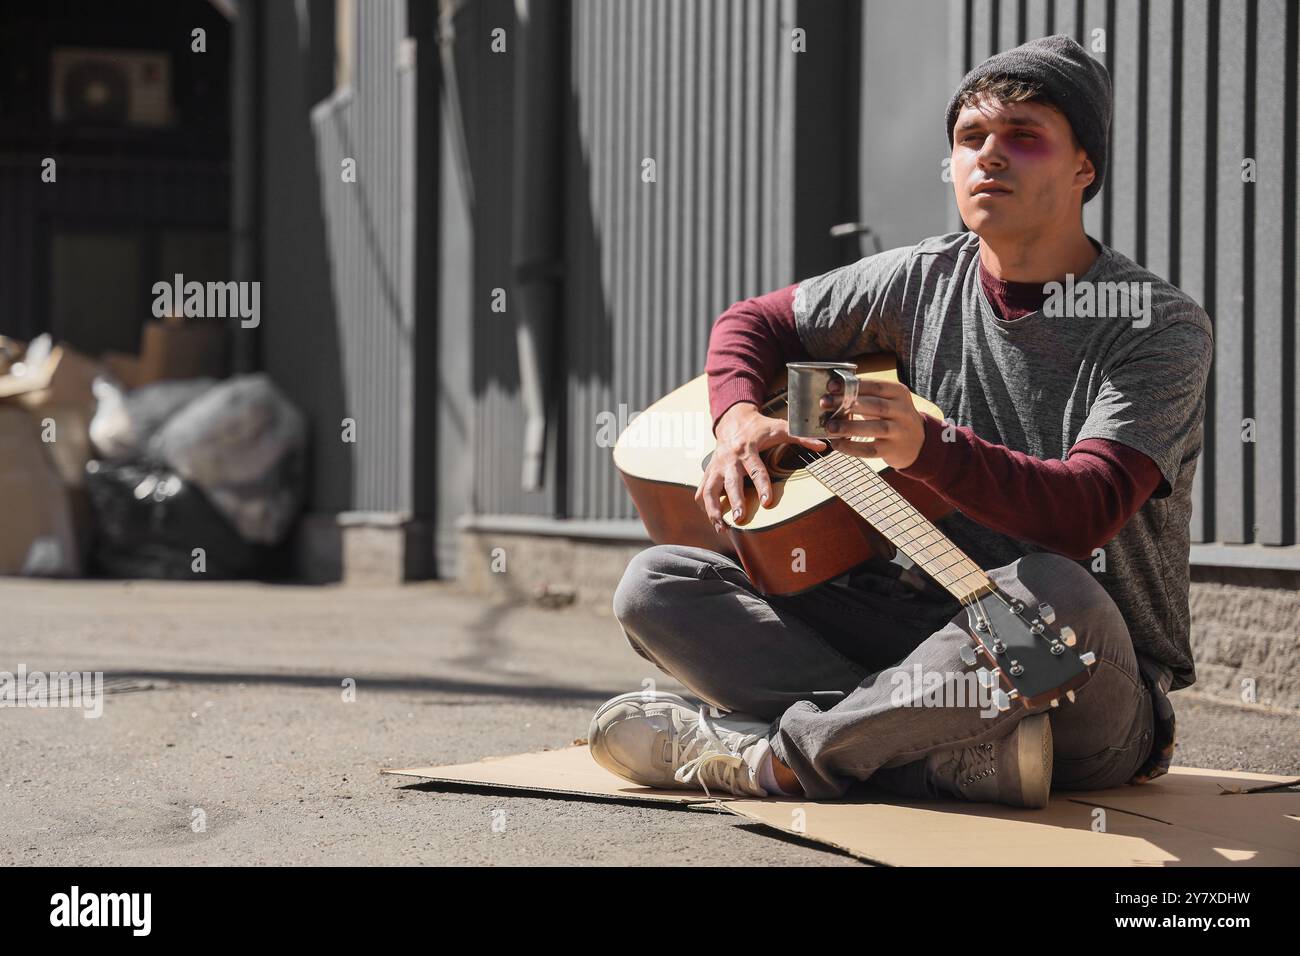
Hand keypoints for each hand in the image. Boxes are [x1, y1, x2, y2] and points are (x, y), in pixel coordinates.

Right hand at [696, 403, 829, 532]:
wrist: (732, 420)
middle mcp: (729, 459)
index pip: (755, 469)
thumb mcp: (780, 427)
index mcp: (747, 449)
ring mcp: (716, 467)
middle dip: (734, 501)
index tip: (768, 502)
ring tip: (722, 527)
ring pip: (709, 490)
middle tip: (740, 519)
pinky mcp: (709, 472)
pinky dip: (705, 507)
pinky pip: (701, 491)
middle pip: (731, 482)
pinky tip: (714, 520)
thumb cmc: (759, 427)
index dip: (762, 486)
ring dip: (713, 509)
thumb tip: (823, 445)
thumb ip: (801, 437)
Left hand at [821, 377, 926, 470]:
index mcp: (899, 393)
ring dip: (849, 427)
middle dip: (847, 403)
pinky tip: (837, 445)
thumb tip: (832, 390)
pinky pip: (871, 449)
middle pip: (875, 405)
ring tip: (829, 427)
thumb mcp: (887, 400)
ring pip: (875, 428)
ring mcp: (899, 431)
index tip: (830, 385)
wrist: (917, 442)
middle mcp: (903, 411)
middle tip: (824, 403)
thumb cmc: (892, 416)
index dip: (853, 385)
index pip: (875, 386)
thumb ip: (865, 394)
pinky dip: (852, 448)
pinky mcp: (892, 450)